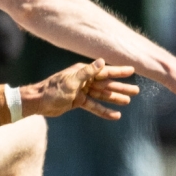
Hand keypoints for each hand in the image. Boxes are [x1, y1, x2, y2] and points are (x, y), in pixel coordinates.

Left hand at [24, 60, 139, 120]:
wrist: (38, 102)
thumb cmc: (53, 90)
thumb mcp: (71, 81)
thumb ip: (87, 72)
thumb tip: (102, 61)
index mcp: (83, 72)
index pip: (105, 71)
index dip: (119, 71)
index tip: (132, 70)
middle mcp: (84, 80)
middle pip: (106, 84)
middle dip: (121, 87)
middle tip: (137, 91)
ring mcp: (82, 91)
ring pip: (102, 95)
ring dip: (115, 98)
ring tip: (128, 101)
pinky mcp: (78, 101)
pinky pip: (94, 106)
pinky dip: (103, 111)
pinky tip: (115, 115)